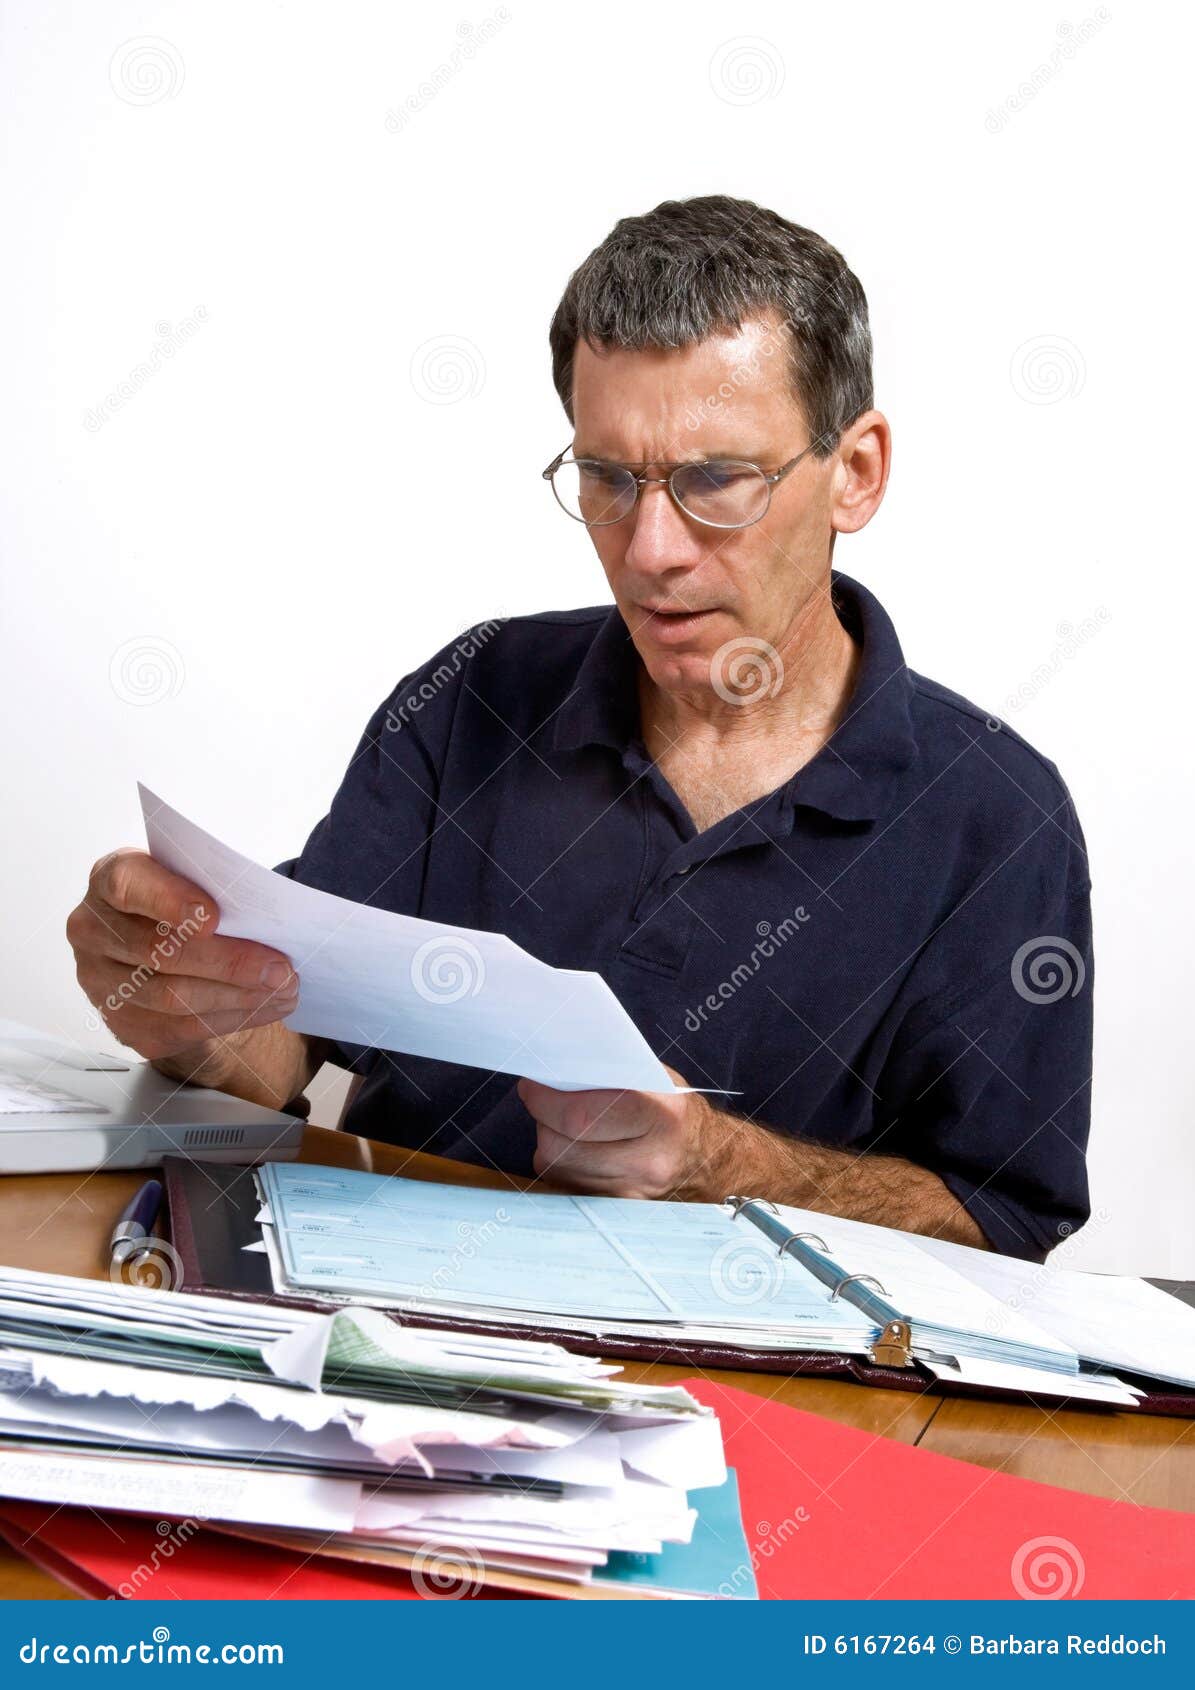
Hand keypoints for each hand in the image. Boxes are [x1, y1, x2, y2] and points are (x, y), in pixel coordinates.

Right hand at [66, 848, 299, 1062]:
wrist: (161, 948)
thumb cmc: (182, 902)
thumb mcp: (191, 879)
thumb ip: (213, 888)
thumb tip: (267, 917)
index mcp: (110, 879)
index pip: (128, 885)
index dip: (170, 901)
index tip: (215, 916)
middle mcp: (94, 930)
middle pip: (159, 952)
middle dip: (229, 962)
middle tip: (280, 968)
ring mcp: (101, 981)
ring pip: (172, 997)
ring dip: (238, 996)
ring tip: (283, 989)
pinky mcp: (123, 1023)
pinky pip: (180, 1028)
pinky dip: (232, 1018)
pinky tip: (265, 1006)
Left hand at [516, 1068, 729, 1199]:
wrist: (711, 1160)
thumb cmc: (675, 1110)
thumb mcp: (654, 1080)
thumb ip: (609, 1075)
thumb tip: (554, 1071)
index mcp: (661, 1115)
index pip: (581, 1116)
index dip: (545, 1101)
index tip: (532, 1086)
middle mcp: (649, 1161)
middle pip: (563, 1148)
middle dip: (544, 1121)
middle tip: (544, 1101)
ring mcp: (634, 1193)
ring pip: (560, 1169)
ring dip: (551, 1143)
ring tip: (565, 1125)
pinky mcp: (620, 1210)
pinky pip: (569, 1186)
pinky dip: (563, 1165)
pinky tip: (579, 1150)